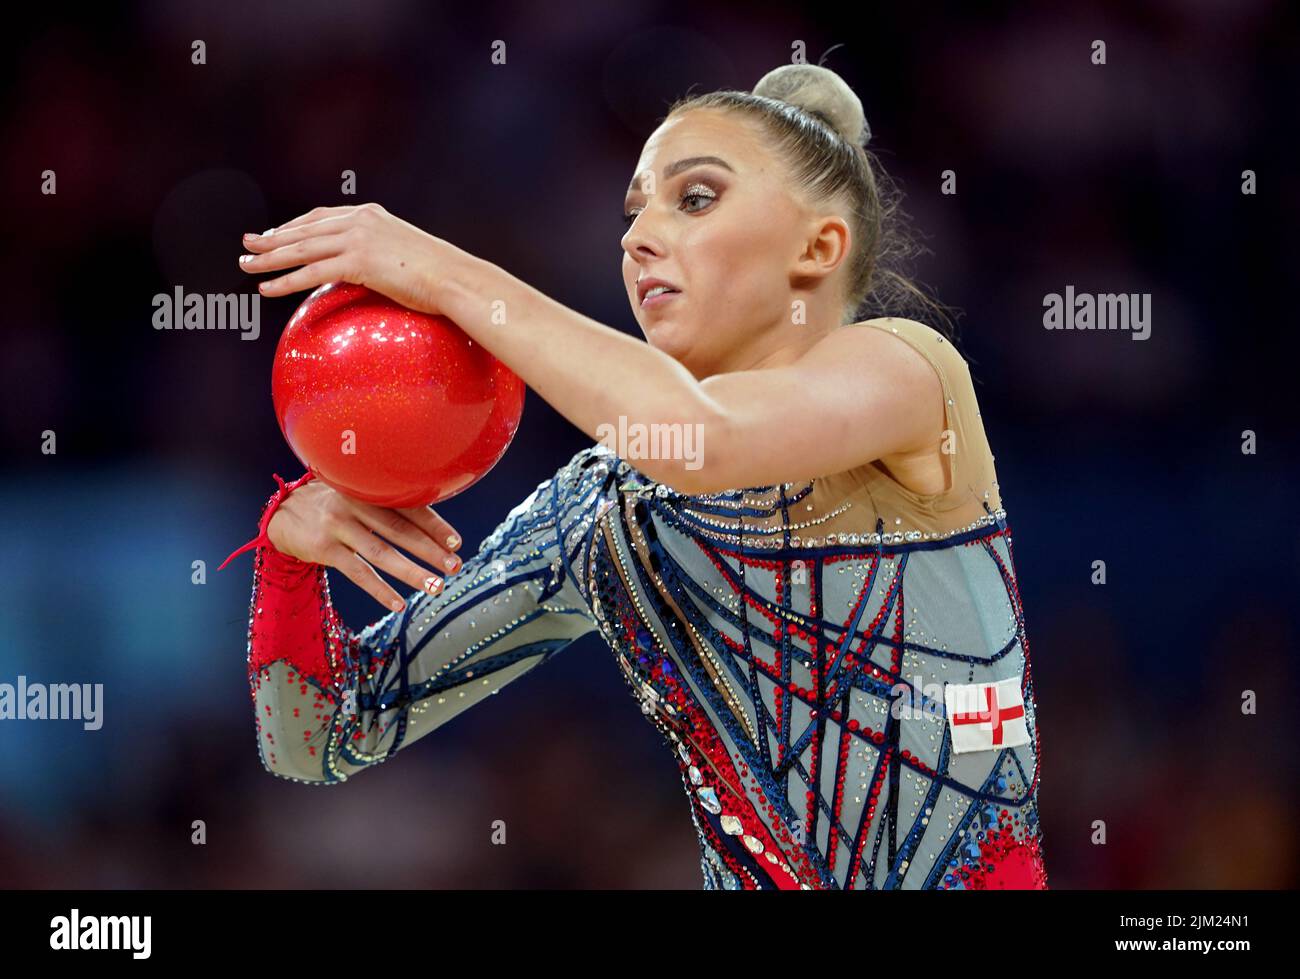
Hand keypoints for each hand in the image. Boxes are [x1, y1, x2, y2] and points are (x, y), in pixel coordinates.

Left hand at [238, 202, 465, 314]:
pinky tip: (267, 287)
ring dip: (269, 257)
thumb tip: (374, 272)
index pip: (321, 216)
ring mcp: (358, 239)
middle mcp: (360, 220)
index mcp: (370, 214)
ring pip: (301, 248)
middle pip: (304, 228)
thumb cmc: (439, 274)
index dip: (293, 225)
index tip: (275, 234)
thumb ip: (383, 254)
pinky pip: (311, 272)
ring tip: (246, 264)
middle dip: (271, 237)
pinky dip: (285, 280)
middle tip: (246, 244)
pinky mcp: (358, 262)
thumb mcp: (406, 254)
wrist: (455, 278)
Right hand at [266, 479, 464, 612]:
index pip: (408, 506)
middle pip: (399, 529)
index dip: (434, 525)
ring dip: (410, 571)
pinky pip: (357, 572)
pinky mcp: (323, 548)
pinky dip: (379, 590)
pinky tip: (398, 604)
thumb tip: (431, 527)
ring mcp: (338, 526)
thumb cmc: (330, 505)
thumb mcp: (355, 493)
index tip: (456, 543)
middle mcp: (354, 503)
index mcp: (367, 488)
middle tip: (454, 565)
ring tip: (434, 586)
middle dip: (430, 549)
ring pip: (381, 552)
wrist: (281, 513)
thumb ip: (384, 503)